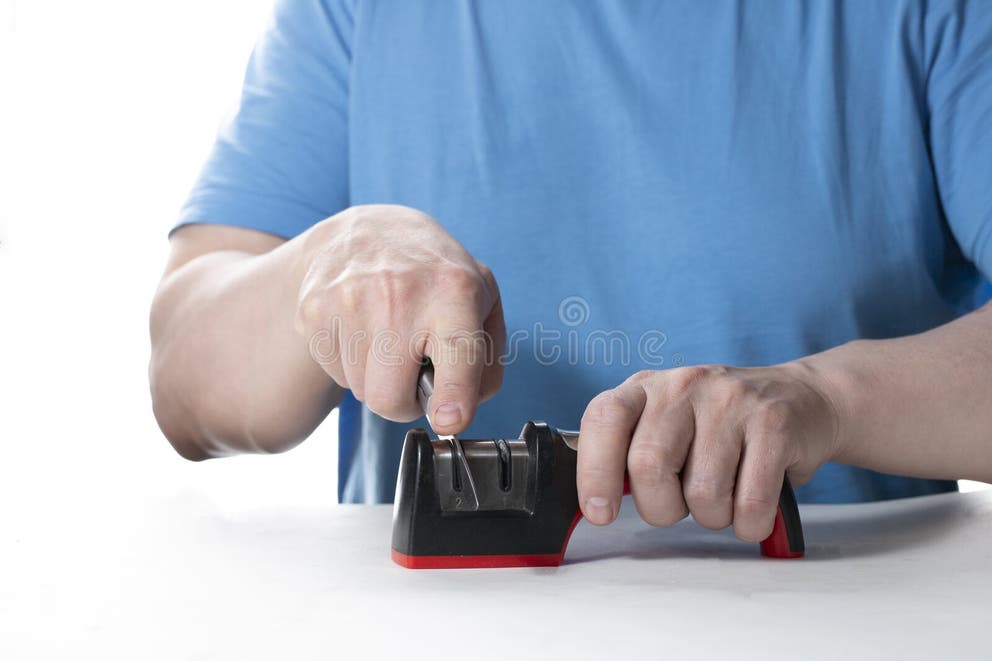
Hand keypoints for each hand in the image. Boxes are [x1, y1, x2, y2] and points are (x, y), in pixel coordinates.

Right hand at [294, 204, 504, 432]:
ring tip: (389, 340)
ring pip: (361, 391)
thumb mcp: (483, 300)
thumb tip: (462, 410)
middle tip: (414, 375)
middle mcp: (400, 293)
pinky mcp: (314, 308)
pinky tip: (364, 330)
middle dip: (404, 402)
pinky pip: (335, 374)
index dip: (453, 396)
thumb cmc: (435, 274)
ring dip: (378, 379)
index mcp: (453, 291)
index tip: (449, 421)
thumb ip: (487, 360)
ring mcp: (350, 299)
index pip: (456, 352)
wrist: (371, 230)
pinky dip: (352, 365)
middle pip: (390, 397)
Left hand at [576, 363, 839, 541]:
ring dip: (712, 516)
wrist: (803, 398)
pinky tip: (753, 504)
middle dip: (661, 508)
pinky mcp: (774, 425)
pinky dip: (749, 522)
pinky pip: (750, 503)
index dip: (594, 470)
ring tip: (724, 494)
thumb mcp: (665, 423)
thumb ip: (628, 453)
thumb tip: (595, 503)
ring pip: (702, 493)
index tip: (600, 513)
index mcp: (646, 387)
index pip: (603, 419)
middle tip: (680, 504)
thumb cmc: (720, 425)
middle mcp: (684, 385)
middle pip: (648, 466)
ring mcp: (730, 401)